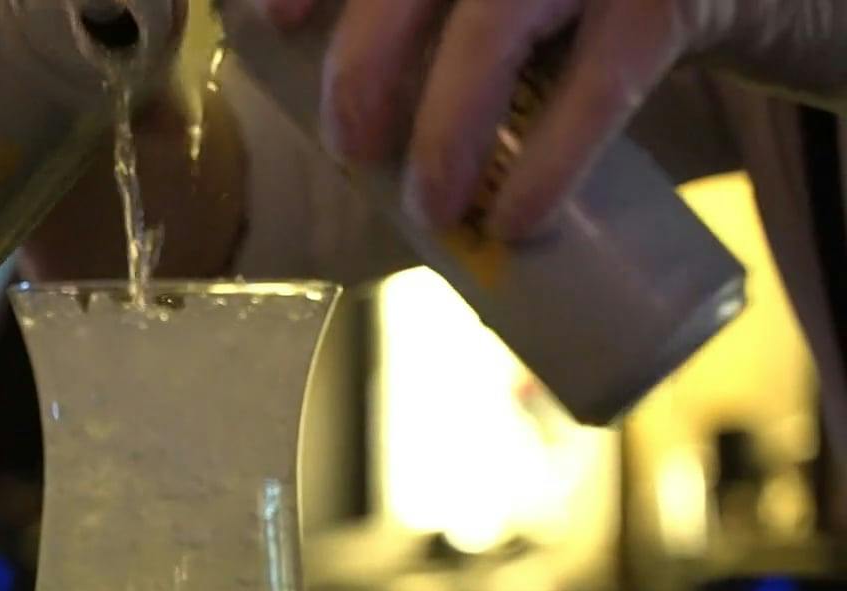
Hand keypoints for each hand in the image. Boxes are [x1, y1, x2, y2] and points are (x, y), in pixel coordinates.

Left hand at [253, 0, 742, 239]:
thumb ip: (436, 22)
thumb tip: (347, 129)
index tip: (275, 20)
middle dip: (366, 58)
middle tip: (348, 146)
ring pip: (495, 24)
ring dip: (448, 123)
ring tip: (430, 206)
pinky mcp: (666, 2)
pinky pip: (599, 85)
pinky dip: (550, 160)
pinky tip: (515, 218)